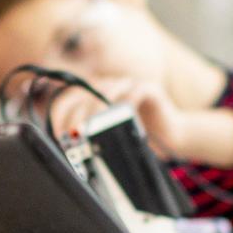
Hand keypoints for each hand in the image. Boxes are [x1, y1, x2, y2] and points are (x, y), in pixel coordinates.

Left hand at [34, 78, 232, 167]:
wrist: (173, 136)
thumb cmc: (138, 139)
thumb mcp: (109, 140)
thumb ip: (90, 138)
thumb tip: (65, 149)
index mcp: (95, 95)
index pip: (69, 98)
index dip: (60, 114)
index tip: (59, 135)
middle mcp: (109, 86)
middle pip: (84, 92)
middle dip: (75, 114)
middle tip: (74, 135)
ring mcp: (128, 84)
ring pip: (106, 91)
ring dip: (96, 111)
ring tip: (92, 130)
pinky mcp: (149, 88)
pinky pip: (133, 92)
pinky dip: (125, 105)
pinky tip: (120, 121)